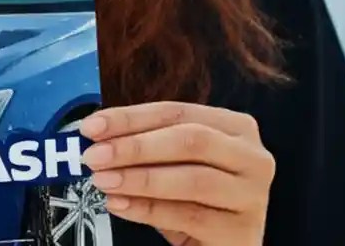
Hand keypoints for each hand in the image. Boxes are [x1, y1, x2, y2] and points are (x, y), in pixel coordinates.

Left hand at [79, 102, 274, 245]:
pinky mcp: (242, 233)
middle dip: (135, 146)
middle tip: (94, 155)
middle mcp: (253, 157)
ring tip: (102, 180)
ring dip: (139, 178)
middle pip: (190, 140)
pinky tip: (119, 204)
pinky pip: (189, 216)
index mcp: (235, 128)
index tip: (91, 127)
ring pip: (192, 179)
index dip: (131, 117)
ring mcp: (253, 196)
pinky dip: (148, 209)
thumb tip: (96, 135)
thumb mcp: (172, 165)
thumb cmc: (195, 199)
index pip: (177, 112)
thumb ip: (145, 146)